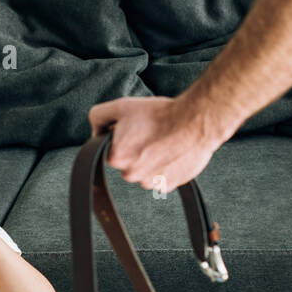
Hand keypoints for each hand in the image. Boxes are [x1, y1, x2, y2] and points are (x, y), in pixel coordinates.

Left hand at [87, 96, 224, 190]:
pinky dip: (166, 167)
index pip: (113, 150)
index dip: (124, 137)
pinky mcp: (168, 185)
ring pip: (145, 172)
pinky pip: (161, 178)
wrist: (195, 121)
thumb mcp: (121, 106)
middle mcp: (131, 174)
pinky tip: (172, 151)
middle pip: (129, 163)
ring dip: (152, 160)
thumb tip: (96, 133)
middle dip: (137, 150)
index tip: (137, 129)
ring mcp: (150, 183)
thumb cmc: (159, 113)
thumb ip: (98, 117)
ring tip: (164, 142)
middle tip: (151, 134)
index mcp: (116, 157)